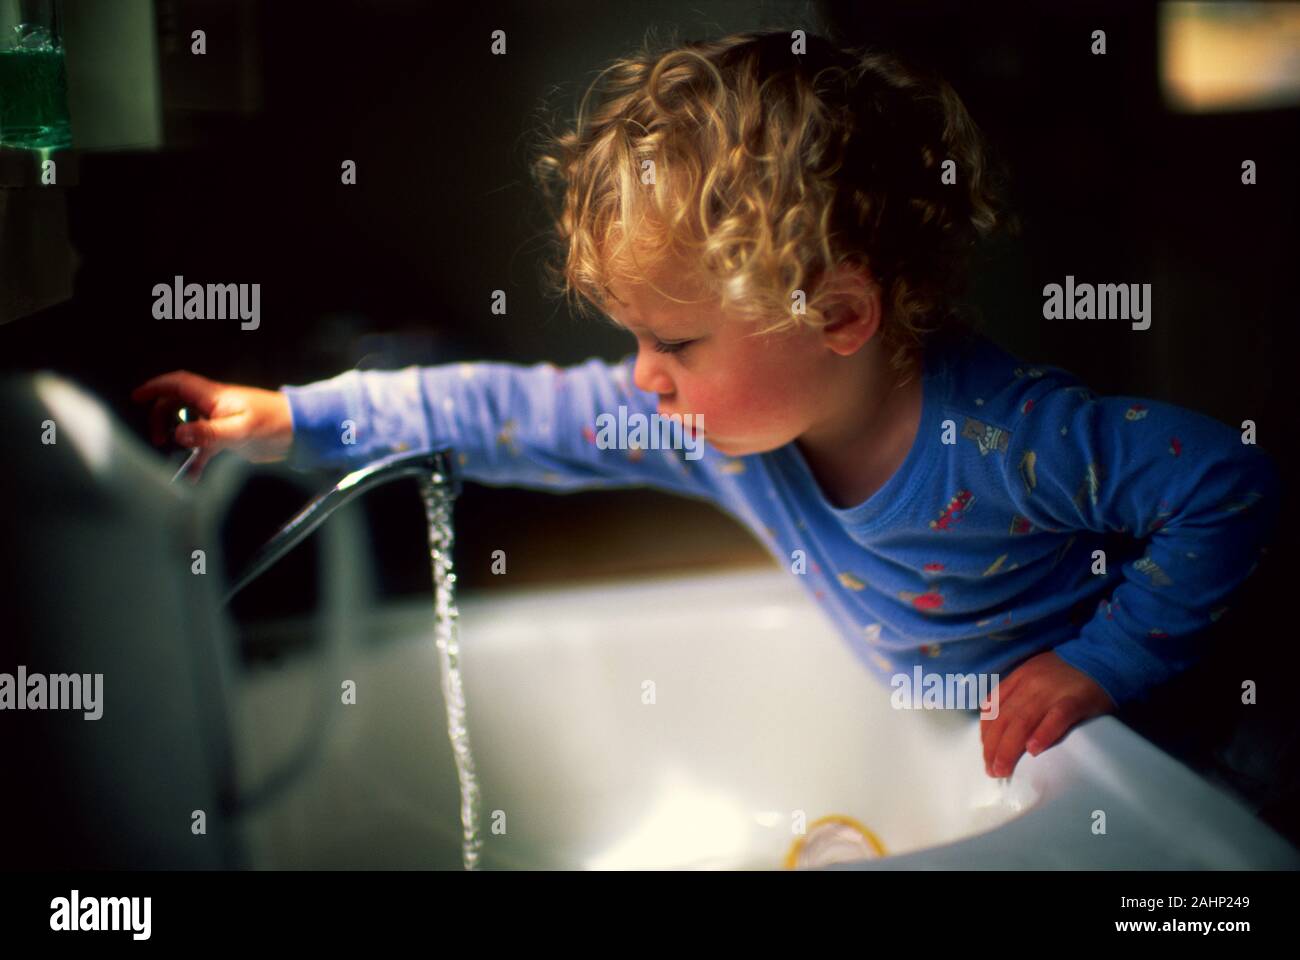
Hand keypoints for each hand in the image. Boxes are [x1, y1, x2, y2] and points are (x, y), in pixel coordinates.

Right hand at [131, 370, 293, 481]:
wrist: (301, 432)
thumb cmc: (275, 422)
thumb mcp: (240, 429)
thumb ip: (208, 433)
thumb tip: (177, 435)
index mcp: (215, 397)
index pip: (178, 384)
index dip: (156, 387)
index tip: (137, 396)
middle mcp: (215, 406)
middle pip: (178, 405)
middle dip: (161, 417)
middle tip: (158, 438)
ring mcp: (222, 422)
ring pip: (190, 426)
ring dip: (178, 439)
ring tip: (171, 455)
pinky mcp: (231, 438)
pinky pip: (206, 446)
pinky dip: (197, 459)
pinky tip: (192, 476)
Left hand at [980, 650, 1116, 777]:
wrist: (1102, 656)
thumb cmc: (1066, 671)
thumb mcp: (1033, 673)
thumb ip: (1014, 691)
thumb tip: (991, 714)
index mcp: (1019, 678)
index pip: (994, 708)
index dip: (986, 734)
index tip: (985, 754)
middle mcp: (1031, 684)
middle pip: (1005, 719)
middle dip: (993, 747)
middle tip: (992, 770)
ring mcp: (1052, 691)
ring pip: (1024, 721)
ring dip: (1010, 748)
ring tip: (1003, 769)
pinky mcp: (1076, 700)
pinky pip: (1056, 717)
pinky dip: (1043, 733)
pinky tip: (1033, 750)